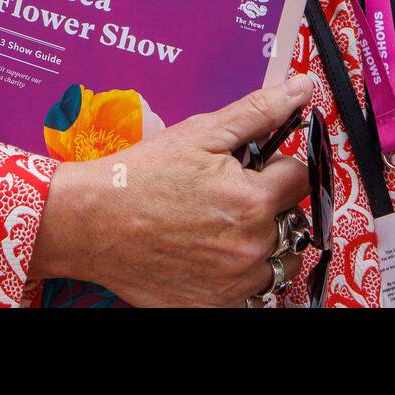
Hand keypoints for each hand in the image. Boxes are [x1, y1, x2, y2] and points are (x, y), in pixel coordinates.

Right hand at [28, 73, 315, 306]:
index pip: (299, 177)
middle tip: (224, 192)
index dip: (275, 165)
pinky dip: (238, 272)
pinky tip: (206, 251)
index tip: (247, 166)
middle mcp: (252, 248)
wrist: (92, 222)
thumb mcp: (201, 132)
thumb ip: (258, 111)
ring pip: (276, 258)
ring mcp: (235, 284)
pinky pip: (251, 290)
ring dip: (260, 240)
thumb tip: (302, 88)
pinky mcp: (215, 306)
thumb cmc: (143, 175)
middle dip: (268, 201)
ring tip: (217, 223)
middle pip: (291, 218)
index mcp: (254, 201)